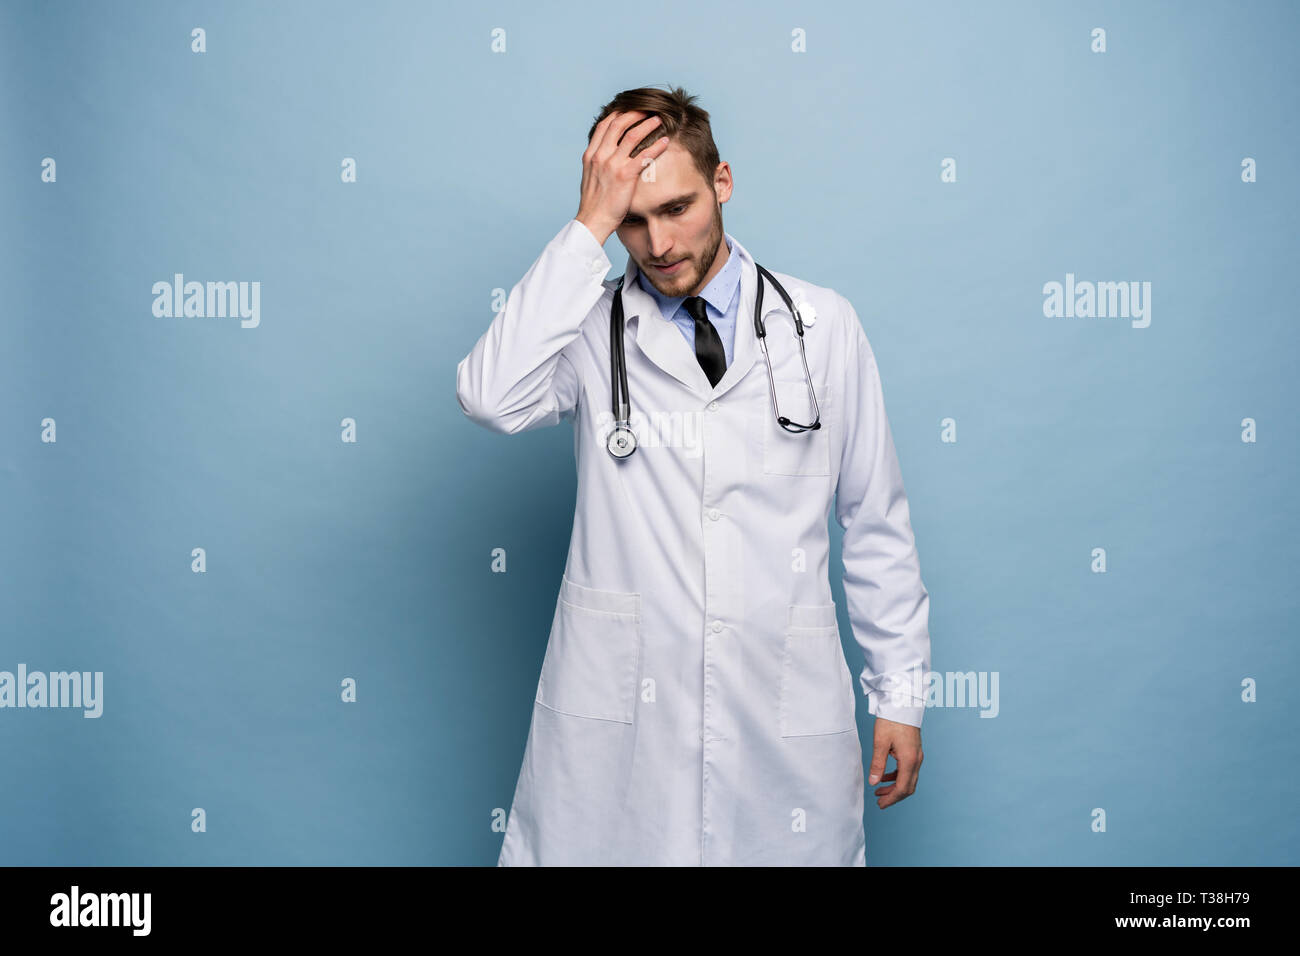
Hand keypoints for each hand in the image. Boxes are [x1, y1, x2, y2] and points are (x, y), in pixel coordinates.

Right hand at [575, 110, 669, 244]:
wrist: (592, 221)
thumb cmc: (594, 204)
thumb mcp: (590, 177)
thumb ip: (598, 163)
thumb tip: (606, 155)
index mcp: (591, 154)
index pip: (604, 125)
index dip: (618, 114)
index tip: (630, 109)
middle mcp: (600, 155)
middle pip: (618, 124)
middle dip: (634, 113)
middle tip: (647, 110)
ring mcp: (612, 164)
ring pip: (632, 135)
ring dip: (647, 124)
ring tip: (659, 120)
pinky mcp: (625, 175)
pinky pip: (644, 156)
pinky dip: (656, 146)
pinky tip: (665, 142)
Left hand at [867, 717, 922, 808]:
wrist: (903, 704)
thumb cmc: (891, 720)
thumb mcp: (880, 742)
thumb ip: (877, 764)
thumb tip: (873, 782)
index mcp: (909, 760)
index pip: (902, 788)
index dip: (891, 799)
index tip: (880, 804)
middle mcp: (916, 760)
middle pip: (908, 787)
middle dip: (894, 797)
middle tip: (879, 802)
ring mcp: (917, 756)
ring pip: (908, 779)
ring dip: (894, 787)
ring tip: (878, 791)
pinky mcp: (914, 752)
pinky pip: (908, 770)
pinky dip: (897, 777)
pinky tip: (884, 777)